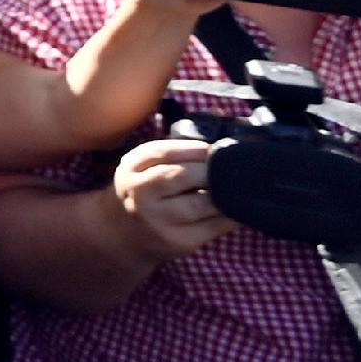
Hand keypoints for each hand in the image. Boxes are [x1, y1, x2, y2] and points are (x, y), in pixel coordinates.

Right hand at [106, 132, 232, 260]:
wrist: (120, 233)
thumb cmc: (141, 191)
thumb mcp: (143, 166)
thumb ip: (174, 149)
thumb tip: (220, 119)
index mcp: (132, 168)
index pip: (161, 153)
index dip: (192, 149)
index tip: (213, 149)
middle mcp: (141, 193)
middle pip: (180, 177)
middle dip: (211, 171)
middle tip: (231, 167)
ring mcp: (159, 220)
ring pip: (200, 204)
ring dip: (225, 194)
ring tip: (240, 187)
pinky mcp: (179, 242)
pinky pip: (213, 227)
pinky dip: (231, 216)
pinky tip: (239, 208)